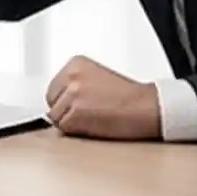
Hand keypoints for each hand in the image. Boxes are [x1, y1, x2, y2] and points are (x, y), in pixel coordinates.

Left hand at [44, 56, 161, 139]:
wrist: (144, 107)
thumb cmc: (128, 96)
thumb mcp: (96, 77)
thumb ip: (74, 84)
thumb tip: (57, 101)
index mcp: (75, 64)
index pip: (53, 88)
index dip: (65, 101)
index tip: (80, 104)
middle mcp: (71, 76)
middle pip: (52, 102)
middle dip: (64, 111)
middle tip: (87, 114)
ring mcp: (72, 94)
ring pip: (56, 117)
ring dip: (71, 123)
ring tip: (93, 118)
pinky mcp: (76, 113)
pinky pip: (65, 128)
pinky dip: (77, 131)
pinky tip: (93, 125)